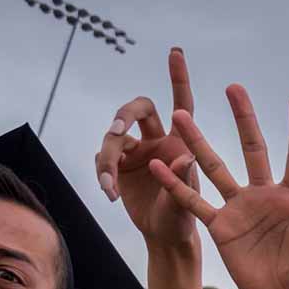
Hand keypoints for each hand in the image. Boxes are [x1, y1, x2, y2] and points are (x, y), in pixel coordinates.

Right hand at [96, 49, 201, 246]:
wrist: (163, 236)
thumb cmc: (182, 220)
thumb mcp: (185, 205)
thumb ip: (183, 182)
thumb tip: (186, 159)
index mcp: (180, 142)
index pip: (182, 103)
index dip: (178, 78)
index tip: (176, 52)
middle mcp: (157, 139)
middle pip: (136, 111)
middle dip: (123, 117)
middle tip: (116, 132)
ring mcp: (136, 151)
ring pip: (112, 138)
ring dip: (107, 159)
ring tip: (110, 186)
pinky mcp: (118, 164)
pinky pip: (102, 158)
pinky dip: (103, 173)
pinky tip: (110, 192)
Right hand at [151, 86, 288, 288]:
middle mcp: (265, 195)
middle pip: (253, 149)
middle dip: (244, 118)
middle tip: (233, 86)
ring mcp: (240, 207)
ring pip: (216, 168)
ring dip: (199, 143)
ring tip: (181, 116)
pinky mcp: (221, 226)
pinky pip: (195, 201)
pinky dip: (176, 186)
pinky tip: (158, 166)